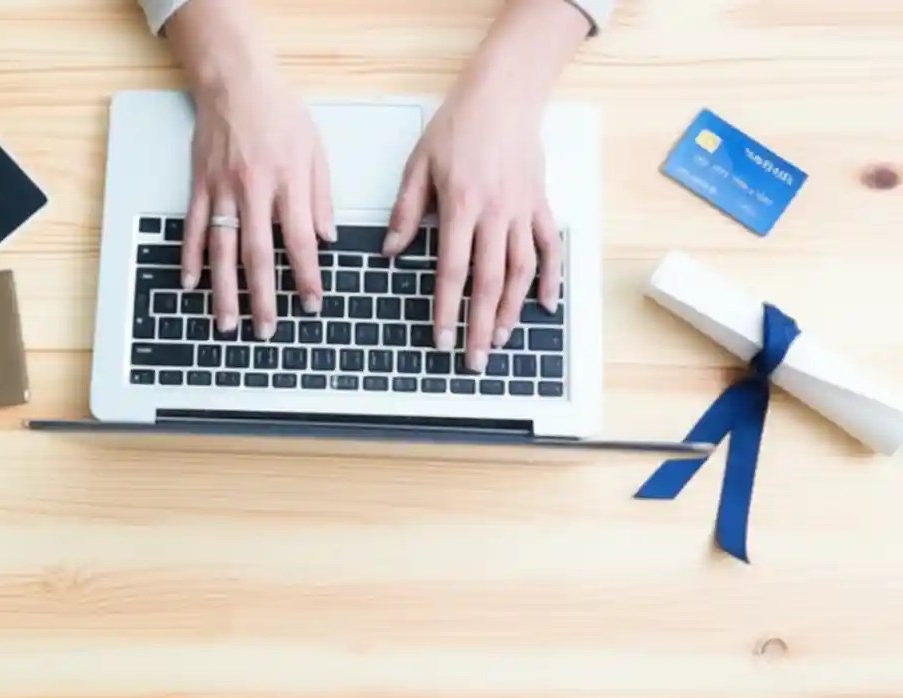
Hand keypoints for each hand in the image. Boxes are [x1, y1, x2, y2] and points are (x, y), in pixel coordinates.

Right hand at [181, 77, 333, 337]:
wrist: (234, 81)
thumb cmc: (278, 112)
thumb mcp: (315, 149)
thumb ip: (320, 196)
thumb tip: (327, 238)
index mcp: (287, 181)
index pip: (299, 239)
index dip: (306, 275)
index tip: (311, 303)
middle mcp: (253, 189)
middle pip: (258, 254)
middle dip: (263, 297)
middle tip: (266, 330)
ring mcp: (222, 190)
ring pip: (222, 250)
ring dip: (224, 291)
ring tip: (226, 323)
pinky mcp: (200, 186)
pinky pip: (194, 229)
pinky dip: (191, 259)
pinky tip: (191, 285)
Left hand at [385, 79, 560, 370]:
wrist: (503, 94)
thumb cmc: (457, 126)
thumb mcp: (418, 164)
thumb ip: (405, 210)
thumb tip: (389, 252)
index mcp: (460, 205)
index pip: (452, 270)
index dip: (447, 309)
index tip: (442, 339)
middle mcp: (495, 213)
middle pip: (489, 281)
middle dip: (481, 326)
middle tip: (474, 360)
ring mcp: (522, 211)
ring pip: (521, 271)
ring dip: (512, 310)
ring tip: (501, 339)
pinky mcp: (541, 204)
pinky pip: (550, 247)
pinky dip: (551, 278)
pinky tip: (545, 304)